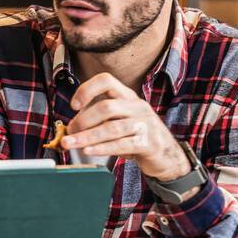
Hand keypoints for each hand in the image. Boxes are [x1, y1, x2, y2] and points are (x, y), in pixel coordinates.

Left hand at [63, 73, 191, 181]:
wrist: (167, 156)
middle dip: (83, 120)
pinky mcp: (150, 143)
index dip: (87, 89)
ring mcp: (146, 124)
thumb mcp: (119, 122)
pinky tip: (88, 151)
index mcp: (128, 97)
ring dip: (87, 136)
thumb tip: (71, 127)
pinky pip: (122, 144)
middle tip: (70, 132)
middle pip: (106, 107)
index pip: (106, 81)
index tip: (73, 105)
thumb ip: (98, 120)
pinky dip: (102, 148)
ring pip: (112, 128)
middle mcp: (138, 107)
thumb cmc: (136, 137)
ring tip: (70, 143)